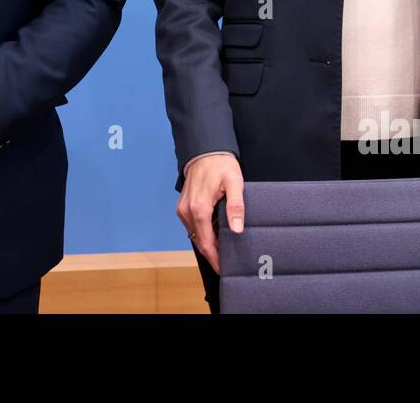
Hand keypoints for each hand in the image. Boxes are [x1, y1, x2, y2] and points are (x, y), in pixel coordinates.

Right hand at [176, 153, 244, 273]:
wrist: (205, 151)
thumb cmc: (220, 165)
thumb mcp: (234, 182)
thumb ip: (236, 206)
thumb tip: (236, 229)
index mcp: (199, 208)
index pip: (207, 243)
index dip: (215, 259)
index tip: (223, 269)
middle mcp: (187, 211)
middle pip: (200, 242)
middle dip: (212, 254)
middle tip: (226, 263)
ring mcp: (183, 209)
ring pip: (195, 235)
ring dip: (207, 243)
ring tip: (223, 250)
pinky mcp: (182, 207)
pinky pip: (192, 226)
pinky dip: (202, 233)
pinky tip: (214, 234)